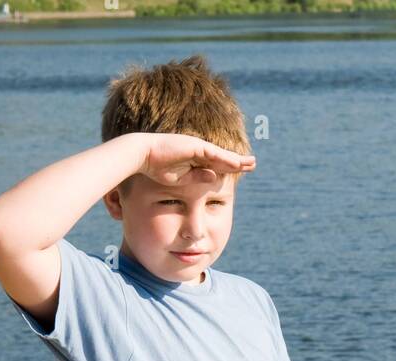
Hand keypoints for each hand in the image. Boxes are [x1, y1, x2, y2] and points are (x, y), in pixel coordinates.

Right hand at [137, 133, 255, 185]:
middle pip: (223, 158)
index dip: (230, 168)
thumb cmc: (156, 168)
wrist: (142, 156)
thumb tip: (215, 178)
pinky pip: (214, 154)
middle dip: (238, 162)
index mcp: (194, 159)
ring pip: (222, 155)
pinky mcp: (194, 147)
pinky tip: (238, 164)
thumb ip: (197, 177)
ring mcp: (197, 147)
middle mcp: (198, 151)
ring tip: (252, 163)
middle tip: (253, 164)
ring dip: (237, 160)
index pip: (216, 165)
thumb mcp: (180, 179)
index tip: (241, 171)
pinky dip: (226, 159)